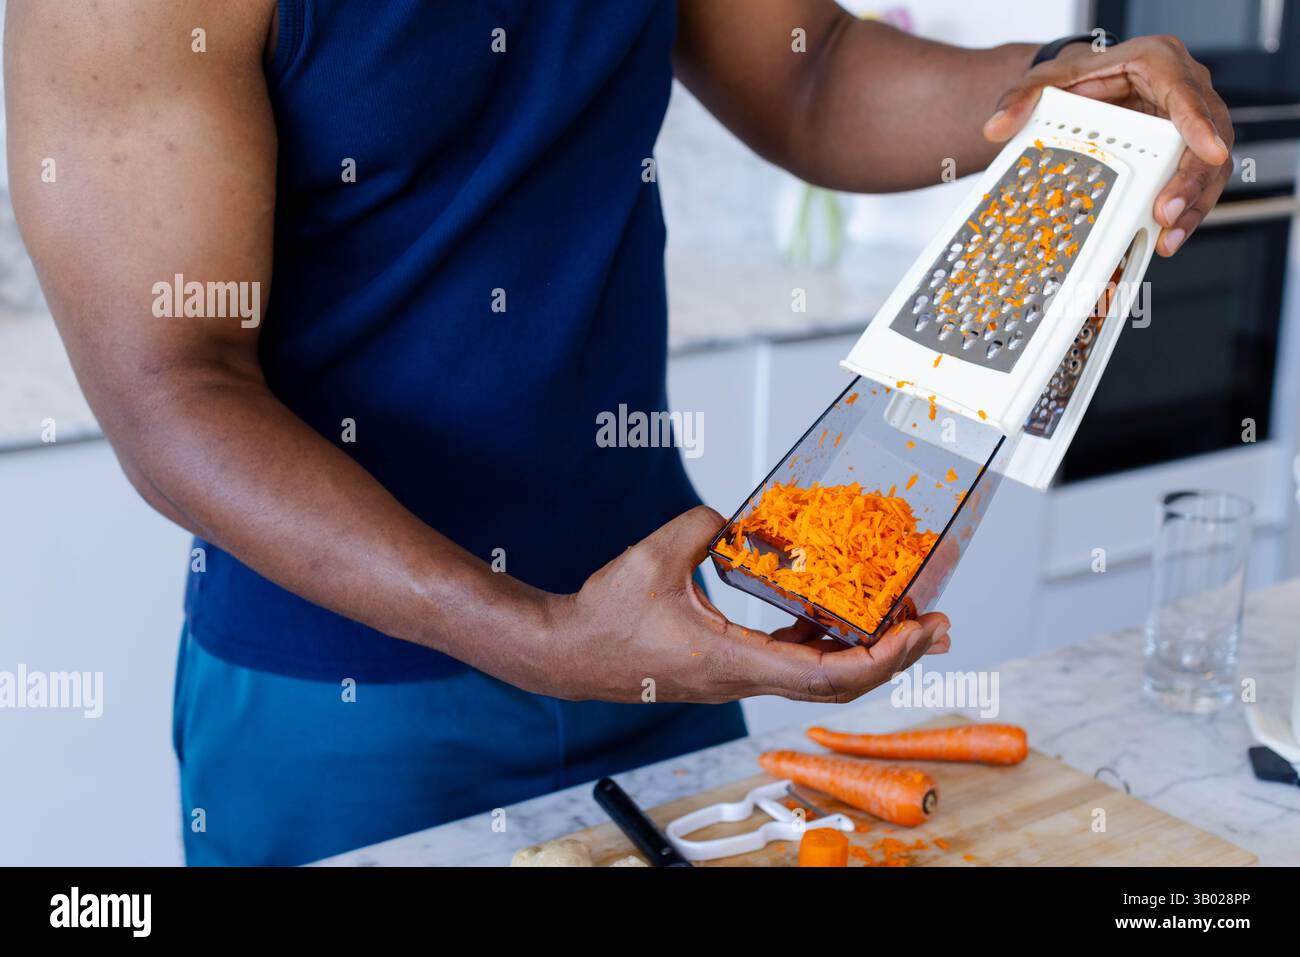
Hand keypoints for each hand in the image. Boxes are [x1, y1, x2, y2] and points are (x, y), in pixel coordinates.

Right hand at [544, 506, 950, 703]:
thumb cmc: (605, 615)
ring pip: (819, 676)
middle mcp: (743, 678)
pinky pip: (791, 661)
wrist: (568, 654)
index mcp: (732, 662)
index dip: (884, 658)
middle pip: (840, 683)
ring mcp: (737, 677)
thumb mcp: (654, 557)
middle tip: (938, 626)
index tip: (920, 632)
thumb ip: (704, 528)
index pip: (827, 675)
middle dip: (896, 657)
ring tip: (904, 621)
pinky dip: (824, 641)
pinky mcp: (728, 667)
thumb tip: (742, 523)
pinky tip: (837, 614)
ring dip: (867, 652)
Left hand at [983, 35, 1232, 256]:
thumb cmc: (1078, 79)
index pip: (1185, 92)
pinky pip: (1197, 182)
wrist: (1087, 88)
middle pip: (1208, 137)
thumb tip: (996, 127)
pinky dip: (1185, 211)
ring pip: (1209, 166)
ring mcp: (1190, 123)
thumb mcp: (1045, 81)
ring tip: (1167, 236)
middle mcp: (1184, 91)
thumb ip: (1020, 100)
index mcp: (1157, 62)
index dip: (1199, 123)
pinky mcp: (1186, 151)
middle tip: (1165, 213)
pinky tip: (1167, 236)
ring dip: (1192, 205)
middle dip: (1190, 180)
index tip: (1208, 151)